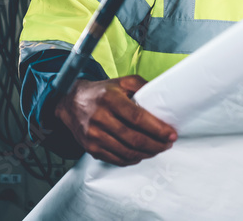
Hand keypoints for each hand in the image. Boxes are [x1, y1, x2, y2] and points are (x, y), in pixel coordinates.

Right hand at [54, 75, 177, 165]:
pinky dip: (132, 159)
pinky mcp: (91, 148)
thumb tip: (162, 96)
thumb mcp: (121, 82)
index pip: (137, 118)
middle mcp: (100, 118)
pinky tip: (141, 154)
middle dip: (156, 144)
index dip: (157, 128)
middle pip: (134, 139)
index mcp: (110, 99)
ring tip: (158, 149)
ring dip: (147, 153)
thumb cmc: (100, 92)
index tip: (171, 133)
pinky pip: (116, 159)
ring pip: (127, 152)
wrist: (70, 103)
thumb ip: (141, 86)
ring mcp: (94, 136)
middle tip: (168, 143)